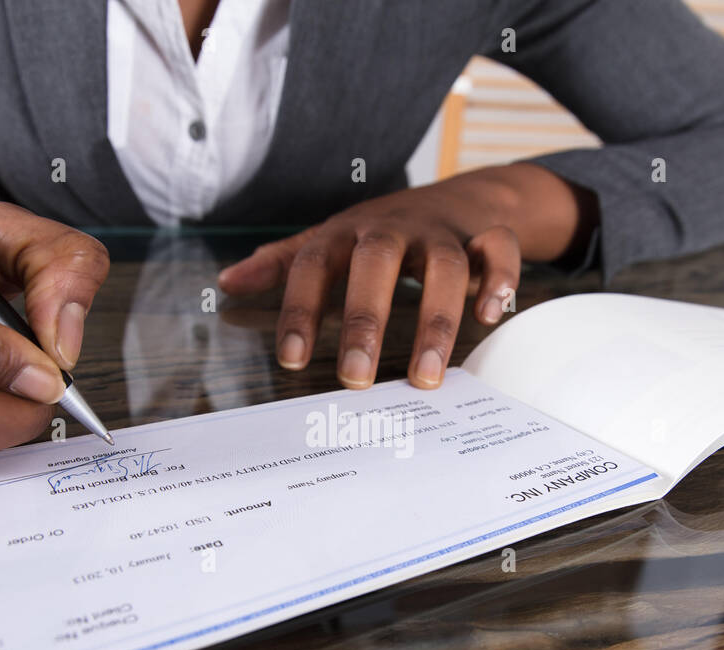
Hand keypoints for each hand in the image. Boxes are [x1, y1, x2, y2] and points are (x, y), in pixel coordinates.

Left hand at [217, 163, 589, 388]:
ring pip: (442, 265)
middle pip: (376, 262)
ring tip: (426, 377)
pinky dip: (497, 278)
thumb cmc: (379, 233)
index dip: (300, 310)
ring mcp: (441, 231)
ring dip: (435, 320)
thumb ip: (283, 264)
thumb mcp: (328, 241)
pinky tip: (488, 316)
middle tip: (355, 379)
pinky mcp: (485, 236)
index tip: (291, 360)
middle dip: (365, 320)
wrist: (457, 196)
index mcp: (346, 232)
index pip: (315, 264)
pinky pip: (497, 249)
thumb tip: (226, 284)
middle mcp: (392, 227)